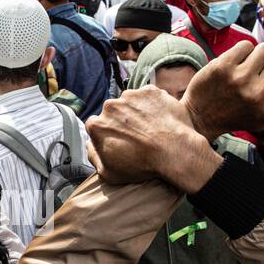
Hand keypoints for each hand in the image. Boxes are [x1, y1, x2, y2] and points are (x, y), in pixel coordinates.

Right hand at [86, 84, 217, 190]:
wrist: (173, 152)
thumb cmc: (141, 166)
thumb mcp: (109, 173)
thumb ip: (93, 156)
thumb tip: (90, 144)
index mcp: (97, 125)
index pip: (97, 126)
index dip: (109, 135)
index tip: (121, 142)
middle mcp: (110, 106)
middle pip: (113, 112)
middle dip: (122, 121)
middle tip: (138, 136)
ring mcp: (130, 96)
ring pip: (131, 103)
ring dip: (137, 112)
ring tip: (151, 129)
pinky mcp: (150, 91)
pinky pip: (149, 97)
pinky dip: (153, 105)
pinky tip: (161, 120)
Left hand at [182, 40, 263, 140]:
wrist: (202, 117)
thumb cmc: (242, 115)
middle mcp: (258, 95)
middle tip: (263, 72)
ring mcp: (239, 80)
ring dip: (261, 54)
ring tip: (251, 67)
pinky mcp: (222, 67)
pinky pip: (246, 45)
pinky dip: (243, 52)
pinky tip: (236, 65)